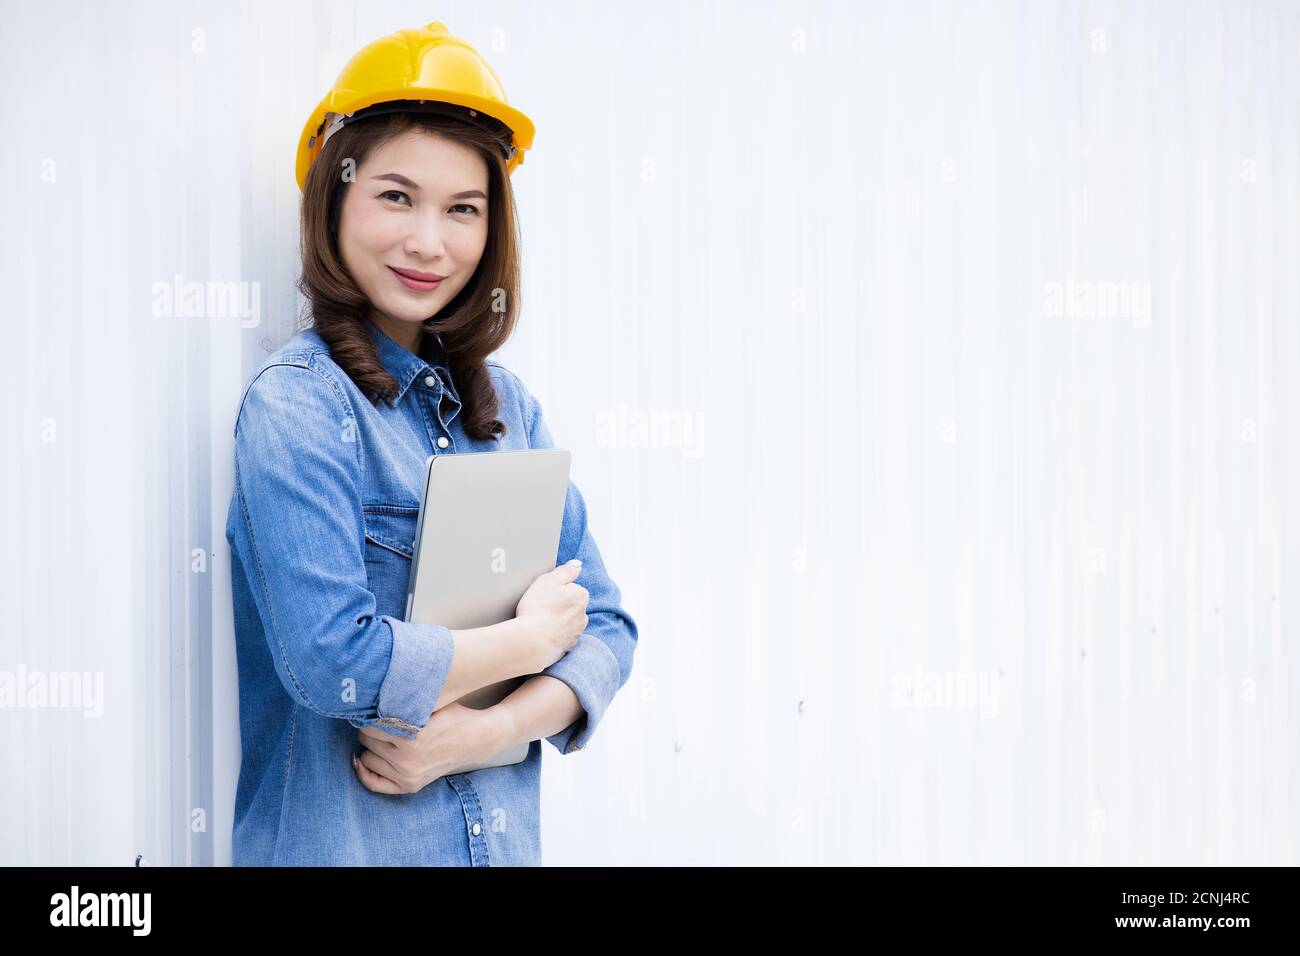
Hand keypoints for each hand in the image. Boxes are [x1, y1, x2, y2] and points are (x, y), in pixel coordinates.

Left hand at [352, 702, 508, 794]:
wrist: (477, 739)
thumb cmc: (451, 715)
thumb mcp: (429, 703)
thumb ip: (402, 702)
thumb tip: (370, 695)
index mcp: (411, 736)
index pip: (370, 724)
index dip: (370, 713)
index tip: (373, 706)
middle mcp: (407, 760)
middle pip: (366, 740)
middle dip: (371, 728)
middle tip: (380, 720)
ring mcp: (408, 775)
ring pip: (367, 759)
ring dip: (371, 746)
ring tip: (382, 736)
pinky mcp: (410, 785)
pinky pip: (373, 783)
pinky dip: (365, 771)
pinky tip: (364, 759)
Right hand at [515, 559, 588, 671]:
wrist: (532, 642)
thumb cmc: (538, 609)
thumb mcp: (549, 580)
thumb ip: (565, 571)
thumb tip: (577, 565)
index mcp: (581, 596)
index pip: (571, 587)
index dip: (555, 590)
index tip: (544, 594)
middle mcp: (583, 615)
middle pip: (569, 605)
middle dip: (557, 605)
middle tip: (540, 607)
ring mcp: (576, 632)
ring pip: (565, 621)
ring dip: (555, 620)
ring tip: (538, 622)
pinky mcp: (568, 646)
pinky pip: (560, 636)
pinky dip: (552, 634)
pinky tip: (540, 633)